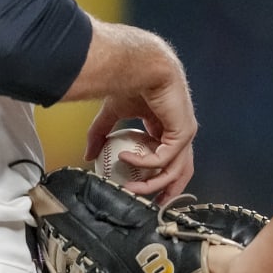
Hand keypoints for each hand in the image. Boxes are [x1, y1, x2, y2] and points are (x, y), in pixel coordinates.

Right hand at [83, 55, 195, 200]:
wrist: (139, 66)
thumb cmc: (129, 82)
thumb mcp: (112, 113)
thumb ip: (101, 135)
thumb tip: (87, 156)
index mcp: (166, 129)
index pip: (168, 161)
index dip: (157, 180)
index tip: (140, 192)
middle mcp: (178, 133)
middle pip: (180, 172)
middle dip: (166, 192)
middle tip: (148, 207)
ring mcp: (184, 134)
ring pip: (174, 171)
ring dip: (152, 184)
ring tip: (130, 187)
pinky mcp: (183, 133)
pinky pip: (164, 158)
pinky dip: (144, 163)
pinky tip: (125, 159)